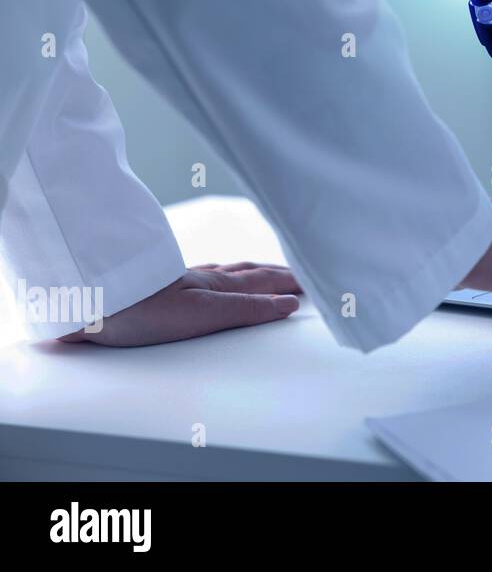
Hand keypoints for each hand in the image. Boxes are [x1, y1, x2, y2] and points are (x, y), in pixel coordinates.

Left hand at [58, 262, 301, 346]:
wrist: (89, 298)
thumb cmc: (143, 309)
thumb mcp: (206, 312)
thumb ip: (248, 308)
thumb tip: (288, 304)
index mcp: (217, 285)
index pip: (262, 280)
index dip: (288, 281)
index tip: (310, 281)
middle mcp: (201, 278)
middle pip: (246, 271)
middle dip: (274, 273)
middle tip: (296, 274)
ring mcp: (178, 279)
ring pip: (223, 271)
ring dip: (248, 271)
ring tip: (261, 272)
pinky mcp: (154, 286)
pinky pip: (197, 275)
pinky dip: (215, 274)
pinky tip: (204, 277)